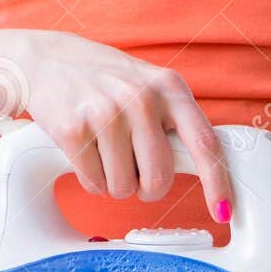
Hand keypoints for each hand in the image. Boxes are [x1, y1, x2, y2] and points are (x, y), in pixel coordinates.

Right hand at [6, 30, 231, 218]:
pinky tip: (85, 151)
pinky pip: (94, 184)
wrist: (46, 60)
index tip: (224, 211)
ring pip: (123, 187)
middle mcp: (142, 99)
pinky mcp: (74, 130)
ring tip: (105, 150)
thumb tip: (209, 169)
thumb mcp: (150, 85)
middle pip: (158, 179)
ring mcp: (106, 113)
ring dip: (114, 182)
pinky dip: (91, 179)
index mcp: (170, 88)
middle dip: (146, 188)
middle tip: (133, 170)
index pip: (204, 142)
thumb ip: (176, 121)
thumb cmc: (106, 80)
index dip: (217, 183)